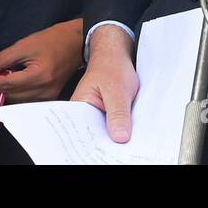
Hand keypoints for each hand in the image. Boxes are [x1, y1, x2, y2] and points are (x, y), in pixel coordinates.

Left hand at [0, 19, 83, 102]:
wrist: (77, 42)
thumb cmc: (53, 40)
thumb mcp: (24, 45)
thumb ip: (1, 59)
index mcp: (38, 76)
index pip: (5, 84)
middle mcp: (44, 90)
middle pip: (9, 95)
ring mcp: (48, 96)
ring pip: (15, 100)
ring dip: (0, 93)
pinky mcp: (49, 97)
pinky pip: (25, 99)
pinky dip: (12, 93)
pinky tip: (4, 86)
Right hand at [70, 25, 138, 142]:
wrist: (116, 54)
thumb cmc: (112, 66)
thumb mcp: (117, 89)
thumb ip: (118, 113)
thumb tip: (119, 138)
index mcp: (78, 107)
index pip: (83, 133)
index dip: (95, 144)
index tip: (107, 153)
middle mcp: (83, 114)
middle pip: (94, 136)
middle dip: (107, 144)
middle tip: (121, 151)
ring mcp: (95, 116)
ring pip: (105, 134)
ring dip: (115, 138)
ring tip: (126, 147)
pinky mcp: (106, 116)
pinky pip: (113, 128)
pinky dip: (121, 131)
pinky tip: (129, 137)